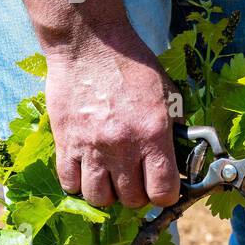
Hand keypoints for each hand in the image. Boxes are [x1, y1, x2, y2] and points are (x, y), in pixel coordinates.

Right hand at [45, 31, 179, 208]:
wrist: (90, 45)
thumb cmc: (133, 66)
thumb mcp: (168, 95)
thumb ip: (174, 130)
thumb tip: (179, 158)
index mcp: (153, 134)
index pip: (163, 191)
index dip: (166, 195)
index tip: (164, 188)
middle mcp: (123, 146)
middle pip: (131, 199)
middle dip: (138, 194)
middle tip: (137, 179)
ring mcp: (91, 147)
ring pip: (99, 198)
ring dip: (108, 194)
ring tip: (112, 178)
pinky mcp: (65, 142)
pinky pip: (69, 183)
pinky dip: (79, 183)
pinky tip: (88, 170)